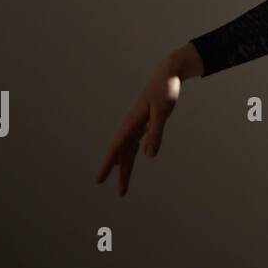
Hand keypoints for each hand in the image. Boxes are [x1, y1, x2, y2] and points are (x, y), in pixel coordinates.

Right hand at [96, 46, 197, 196]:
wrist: (168, 73)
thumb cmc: (165, 90)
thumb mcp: (162, 112)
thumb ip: (156, 133)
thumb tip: (149, 155)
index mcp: (132, 123)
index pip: (117, 148)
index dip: (108, 165)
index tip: (99, 180)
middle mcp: (131, 125)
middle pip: (123, 155)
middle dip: (121, 174)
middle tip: (121, 194)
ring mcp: (137, 124)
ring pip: (128, 151)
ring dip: (126, 167)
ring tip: (124, 185)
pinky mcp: (144, 122)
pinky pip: (134, 143)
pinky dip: (130, 155)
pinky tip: (128, 162)